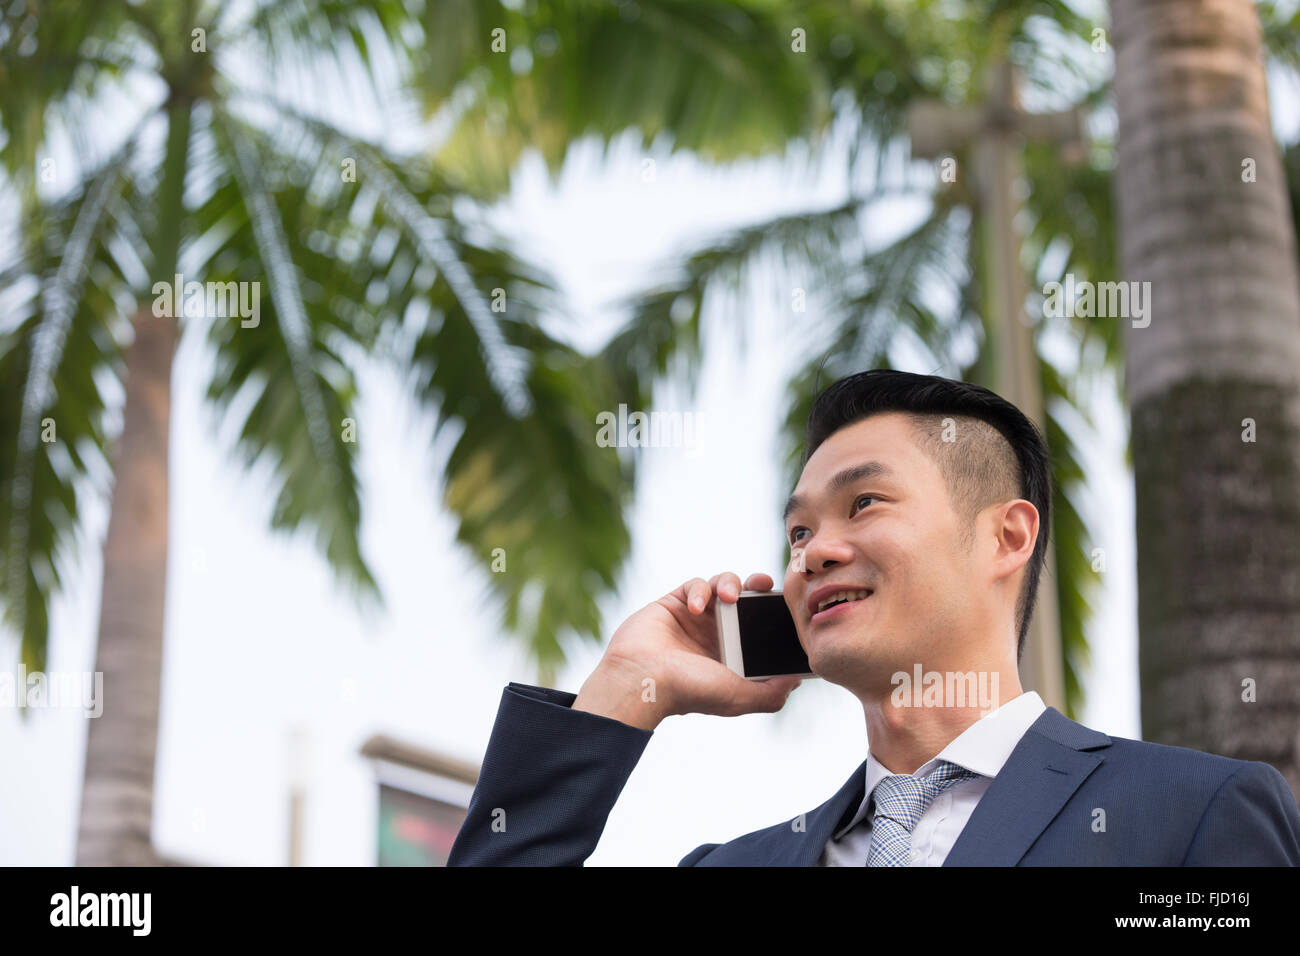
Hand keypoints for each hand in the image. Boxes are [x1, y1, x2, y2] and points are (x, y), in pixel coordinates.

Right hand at [572, 571, 803, 730]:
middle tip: (765, 585)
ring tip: (728, 596)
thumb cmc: (689, 691)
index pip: (760, 627)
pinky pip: (695, 584)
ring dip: (730, 584)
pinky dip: (700, 590)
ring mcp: (696, 617)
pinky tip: (696, 607)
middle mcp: (716, 634)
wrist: (642, 678)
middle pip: (746, 600)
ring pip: (723, 585)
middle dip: (758, 588)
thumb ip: (771, 693)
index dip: (774, 614)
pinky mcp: (675, 602)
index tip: (786, 604)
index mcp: (732, 655)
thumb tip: (797, 680)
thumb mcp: (738, 697)